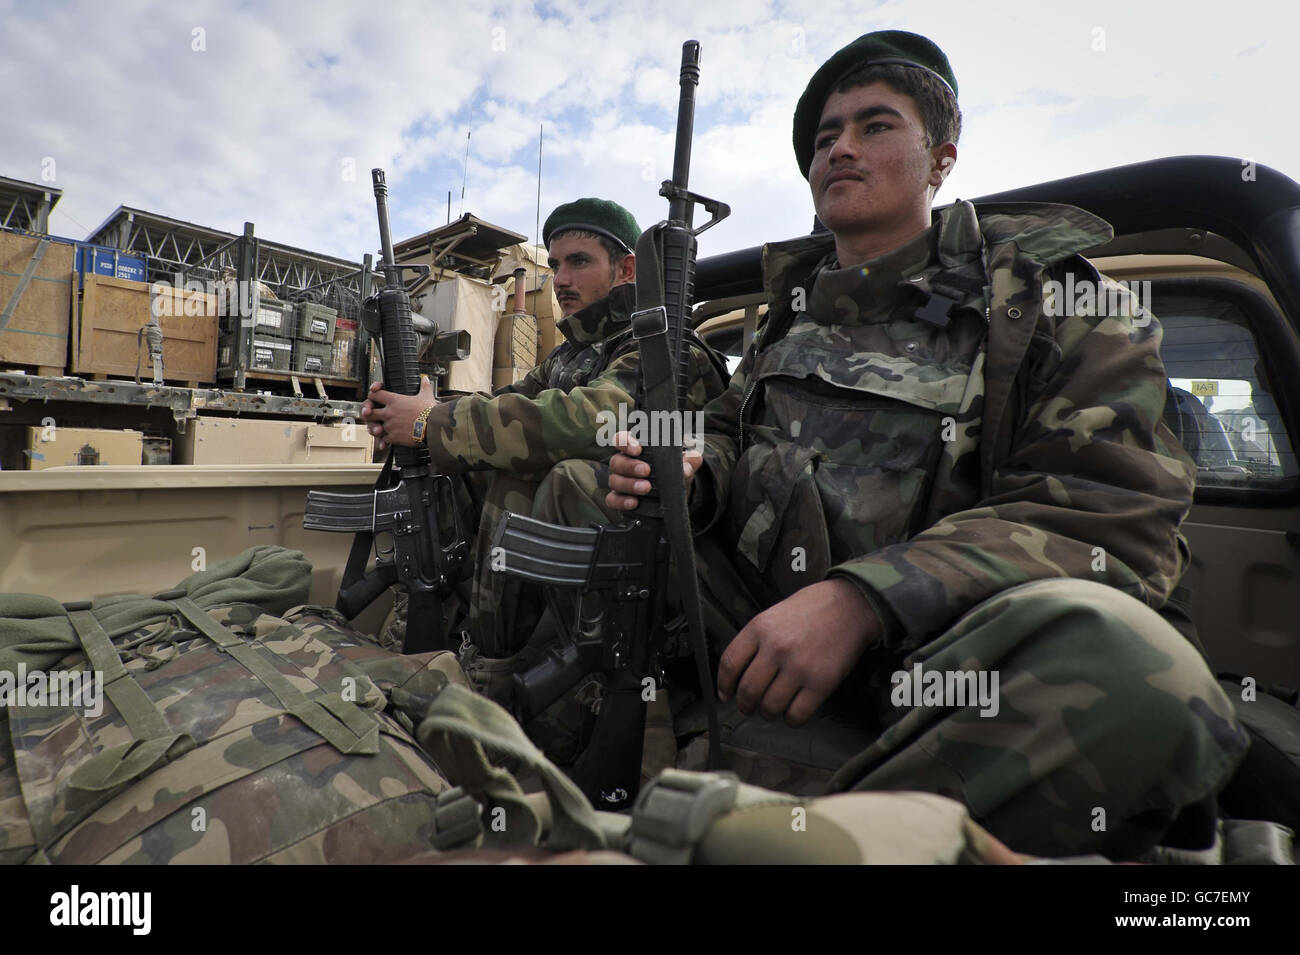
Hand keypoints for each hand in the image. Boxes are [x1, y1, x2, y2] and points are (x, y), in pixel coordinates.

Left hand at [359, 375, 435, 449]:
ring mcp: (390, 426)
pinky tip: (387, 440)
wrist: (433, 427)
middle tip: (372, 415)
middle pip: (368, 413)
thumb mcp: (426, 395)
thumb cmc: (429, 411)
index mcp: (394, 401)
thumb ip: (424, 386)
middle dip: (369, 414)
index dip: (372, 395)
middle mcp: (389, 413)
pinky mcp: (393, 437)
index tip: (375, 397)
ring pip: (373, 428)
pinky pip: (383, 439)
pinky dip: (384, 440)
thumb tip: (425, 378)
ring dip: (375, 428)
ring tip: (379, 429)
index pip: (373, 395)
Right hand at [603, 430, 703, 510]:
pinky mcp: (619, 498)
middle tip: (646, 471)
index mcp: (634, 448)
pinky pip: (613, 500)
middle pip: (617, 461)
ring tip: (646, 488)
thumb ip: (690, 461)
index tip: (637, 449)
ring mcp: (619, 481)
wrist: (673, 493)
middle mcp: (623, 463)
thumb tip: (687, 468)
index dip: (625, 442)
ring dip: (629, 484)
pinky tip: (634, 502)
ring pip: (614, 480)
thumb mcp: (685, 463)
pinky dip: (622, 501)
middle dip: (630, 466)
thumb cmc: (673, 471)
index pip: (622, 440)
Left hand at [717, 578, 879, 725]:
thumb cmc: (812, 609)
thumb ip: (756, 641)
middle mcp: (776, 648)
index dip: (724, 685)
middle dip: (745, 705)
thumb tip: (737, 674)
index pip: (729, 664)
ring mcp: (799, 667)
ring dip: (768, 713)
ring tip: (773, 708)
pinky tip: (793, 711)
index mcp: (760, 628)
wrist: (850, 605)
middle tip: (749, 707)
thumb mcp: (774, 614)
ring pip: (770, 707)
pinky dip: (791, 719)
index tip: (726, 695)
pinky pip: (796, 715)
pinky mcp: (821, 683)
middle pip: (747, 691)